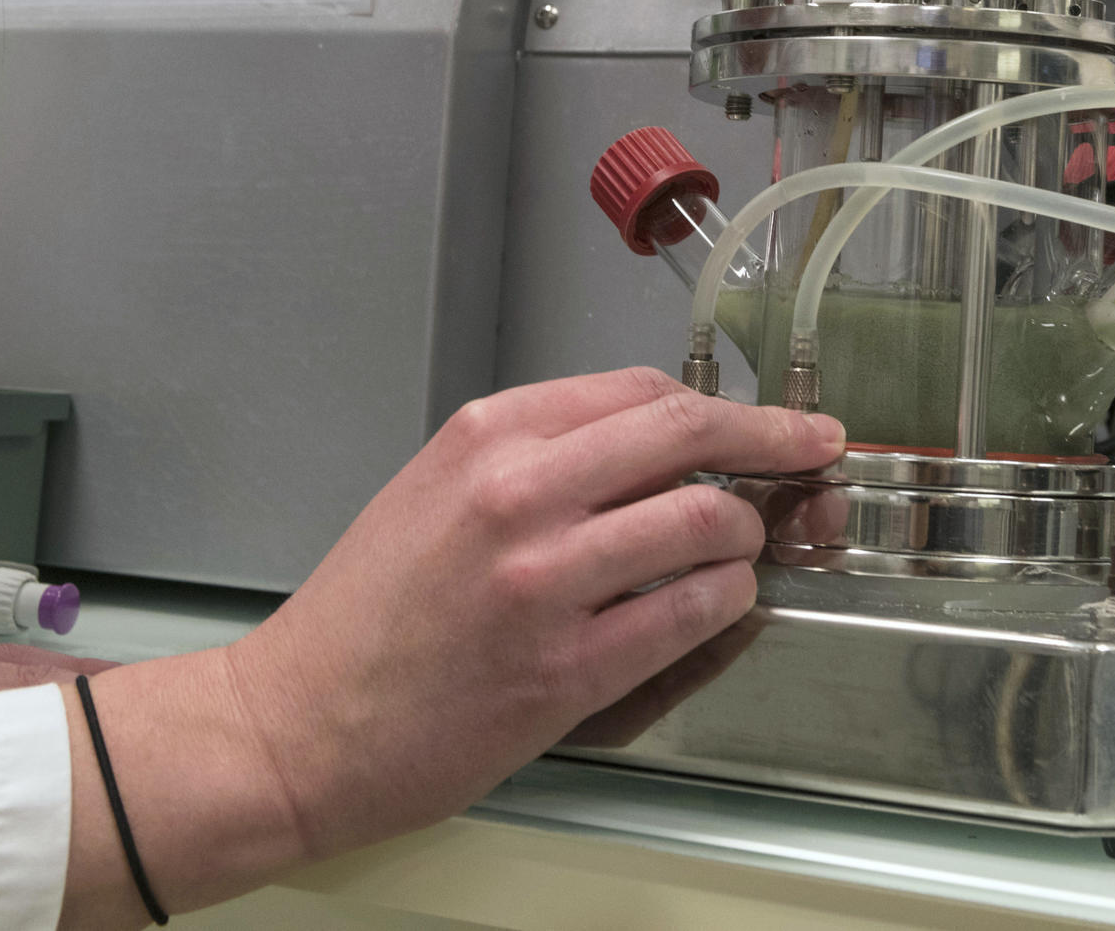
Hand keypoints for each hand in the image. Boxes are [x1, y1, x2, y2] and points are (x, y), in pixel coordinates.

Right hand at [56, 368, 841, 929]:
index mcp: (487, 437)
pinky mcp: (565, 669)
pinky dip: (728, 605)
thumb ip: (543, 456)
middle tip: (815, 452)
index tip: (765, 419)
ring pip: (705, 524)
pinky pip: (691, 616)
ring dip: (748, 537)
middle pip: (689, 434)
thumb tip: (662, 442)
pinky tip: (723, 605)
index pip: (641, 391)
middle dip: (774, 441)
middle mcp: (518, 493)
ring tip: (747, 551)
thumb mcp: (438, 489)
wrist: (299, 723)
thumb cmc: (369, 614)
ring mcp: (545, 583)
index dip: (723, 404)